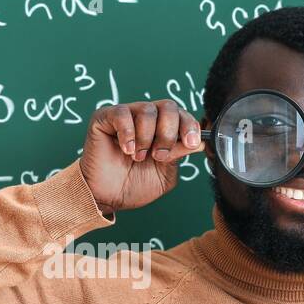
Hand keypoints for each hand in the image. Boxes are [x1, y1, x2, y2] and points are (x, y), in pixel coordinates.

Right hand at [80, 100, 202, 214]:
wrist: (107, 197)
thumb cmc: (134, 186)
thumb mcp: (165, 174)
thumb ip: (179, 155)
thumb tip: (198, 141)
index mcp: (163, 129)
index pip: (182, 115)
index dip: (189, 126)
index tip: (191, 143)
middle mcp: (146, 119)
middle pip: (168, 106)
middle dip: (168, 133)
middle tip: (158, 155)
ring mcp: (126, 116)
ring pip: (147, 110)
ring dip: (146, 137)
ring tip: (137, 157)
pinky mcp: (104, 117)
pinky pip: (122, 113)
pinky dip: (128, 133)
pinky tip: (126, 150)